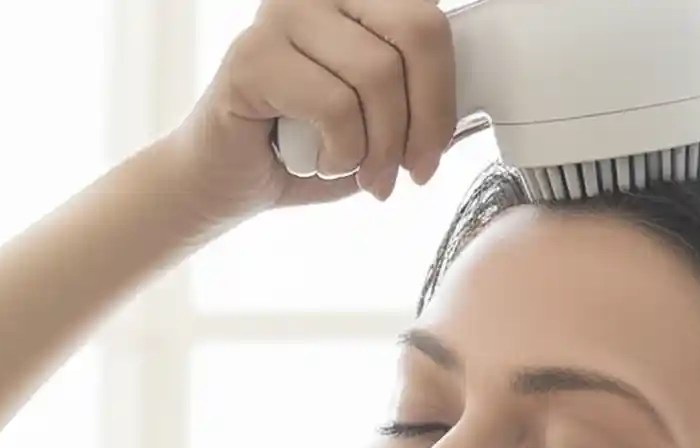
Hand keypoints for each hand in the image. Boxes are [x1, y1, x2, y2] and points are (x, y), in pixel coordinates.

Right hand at [169, 0, 456, 225]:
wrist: (231, 180)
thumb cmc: (308, 147)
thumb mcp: (383, 121)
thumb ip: (419, 97)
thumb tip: (468, 109)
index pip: (430, 23)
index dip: (443, 95)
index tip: (433, 151)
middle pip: (415, 33)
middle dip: (422, 120)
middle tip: (408, 171)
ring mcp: (281, 14)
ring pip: (376, 75)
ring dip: (379, 147)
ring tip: (361, 172)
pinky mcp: (251, 55)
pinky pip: (334, 104)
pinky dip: (341, 151)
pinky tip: (323, 161)